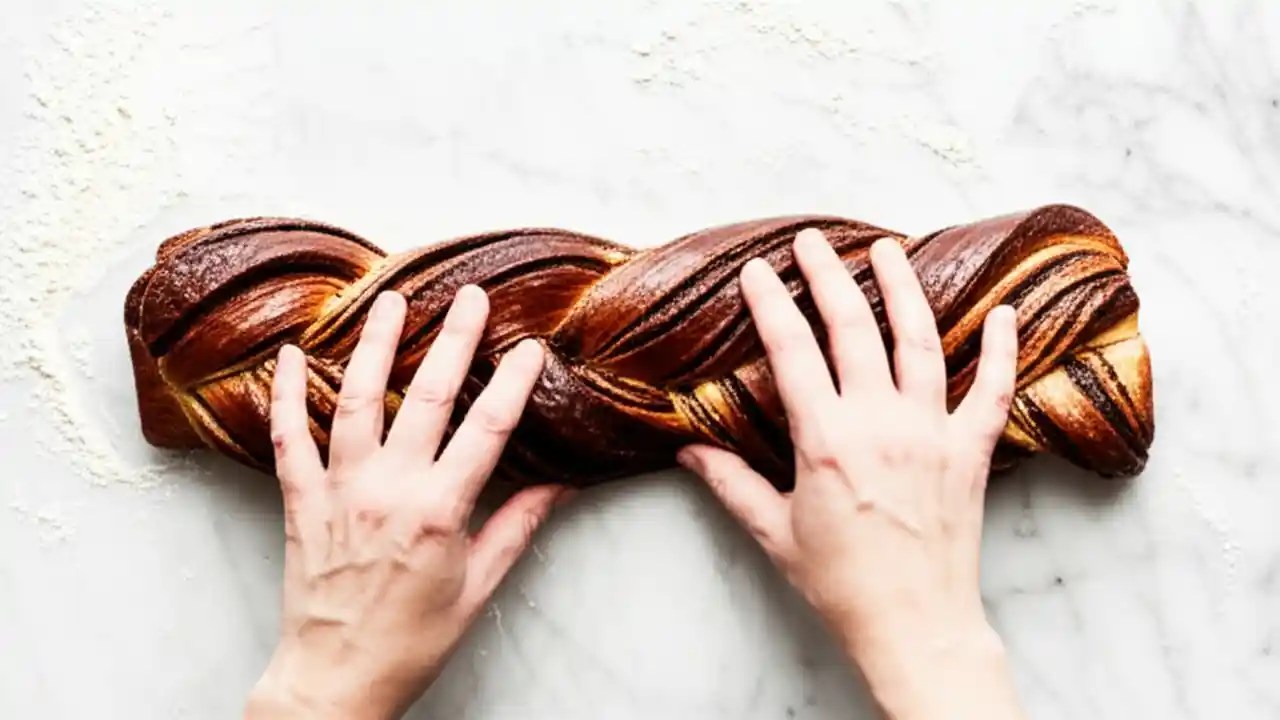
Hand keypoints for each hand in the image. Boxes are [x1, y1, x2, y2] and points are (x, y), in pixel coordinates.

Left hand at [245, 288, 570, 719]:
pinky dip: (287, 394)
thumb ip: (517, 527)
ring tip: (390, 302)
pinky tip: (291, 355)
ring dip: (374, 346)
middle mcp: (388, 490)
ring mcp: (339, 491)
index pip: (487, 431)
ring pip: (356, 401)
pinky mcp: (301, 501)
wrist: (335, 680)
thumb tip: (561, 485)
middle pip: (427, 398)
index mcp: (439, 511)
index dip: (512, 384)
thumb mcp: (478, 588)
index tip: (530, 348)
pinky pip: (288, 438)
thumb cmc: (411, 642)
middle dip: (453, 340)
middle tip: (469, 296)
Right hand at [678, 231, 1024, 719]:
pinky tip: (1004, 313)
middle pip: (854, 330)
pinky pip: (993, 390)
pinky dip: (1002, 349)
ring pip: (919, 341)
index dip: (771, 304)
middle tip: (811, 242)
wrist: (914, 626)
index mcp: (826, 441)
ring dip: (902, 289)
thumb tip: (688, 449)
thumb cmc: (841, 584)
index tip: (757, 270)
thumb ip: (731, 483)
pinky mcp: (970, 451)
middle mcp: (881, 424)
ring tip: (886, 250)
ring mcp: (931, 433)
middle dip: (828, 278)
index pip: (792, 352)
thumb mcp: (774, 532)